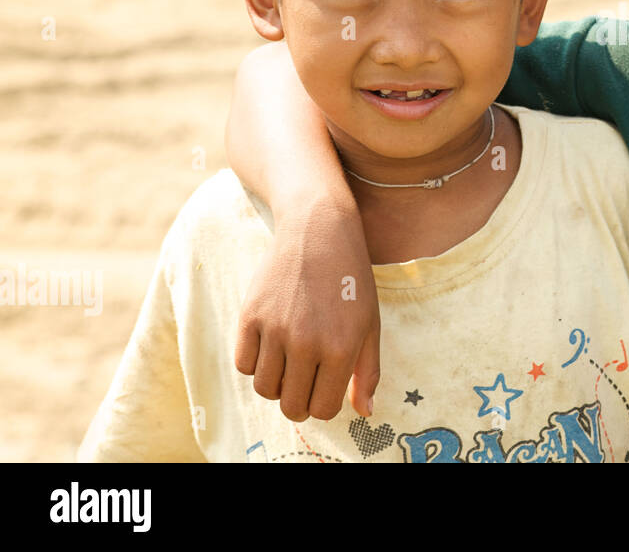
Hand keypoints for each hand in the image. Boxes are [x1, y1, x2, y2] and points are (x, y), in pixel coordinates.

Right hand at [235, 200, 379, 420]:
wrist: (319, 231)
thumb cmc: (351, 280)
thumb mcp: (370, 324)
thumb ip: (367, 372)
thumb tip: (366, 412)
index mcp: (341, 348)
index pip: (323, 408)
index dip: (324, 404)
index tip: (325, 389)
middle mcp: (306, 343)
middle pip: (291, 406)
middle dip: (299, 402)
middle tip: (305, 383)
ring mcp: (275, 329)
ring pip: (264, 389)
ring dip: (276, 384)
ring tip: (290, 363)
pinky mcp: (250, 316)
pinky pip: (243, 364)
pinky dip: (255, 363)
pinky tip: (271, 346)